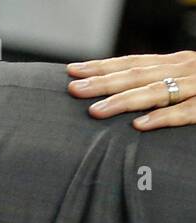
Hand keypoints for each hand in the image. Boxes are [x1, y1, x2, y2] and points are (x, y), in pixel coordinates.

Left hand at [68, 51, 195, 129]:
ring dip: (123, 101)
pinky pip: (184, 111)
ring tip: (95, 111)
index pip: (132, 63)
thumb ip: (158, 84)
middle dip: (103, 82)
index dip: (102, 67)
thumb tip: (119, 95)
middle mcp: (184, 69)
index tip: (72, 71)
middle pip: (137, 75)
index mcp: (175, 63)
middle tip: (74, 89)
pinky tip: (138, 124)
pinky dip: (162, 117)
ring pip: (155, 92)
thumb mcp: (185, 79)